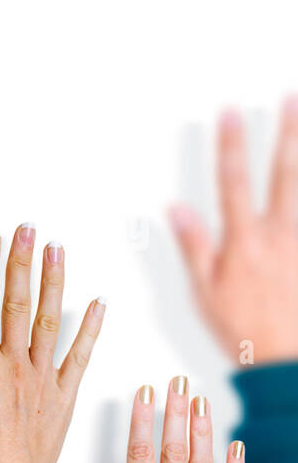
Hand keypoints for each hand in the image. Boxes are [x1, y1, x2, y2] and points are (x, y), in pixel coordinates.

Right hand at [169, 101, 297, 363]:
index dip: (231, 146)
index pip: (232, 183)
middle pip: (283, 174)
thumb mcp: (205, 292)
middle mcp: (279, 236)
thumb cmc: (245, 330)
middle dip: (285, 134)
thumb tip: (177, 209)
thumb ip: (194, 246)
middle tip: (289, 100)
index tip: (231, 113)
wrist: (289, 361)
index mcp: (243, 243)